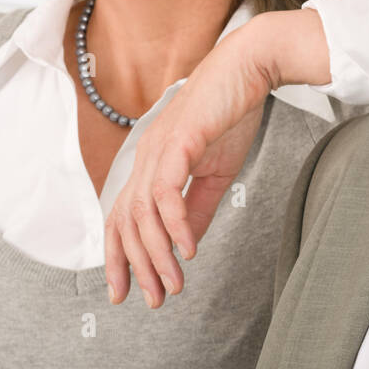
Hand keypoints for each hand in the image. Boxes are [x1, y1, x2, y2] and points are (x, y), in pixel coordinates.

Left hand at [103, 9, 330, 307]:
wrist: (249, 68)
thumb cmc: (231, 113)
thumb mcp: (214, 171)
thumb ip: (198, 208)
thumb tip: (186, 246)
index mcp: (150, 163)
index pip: (122, 217)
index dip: (120, 256)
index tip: (126, 291)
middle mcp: (145, 157)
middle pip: (125, 221)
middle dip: (135, 266)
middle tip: (152, 300)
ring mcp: (158, 148)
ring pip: (143, 213)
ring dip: (157, 254)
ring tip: (173, 285)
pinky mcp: (179, 141)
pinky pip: (167, 191)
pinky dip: (174, 224)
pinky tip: (187, 250)